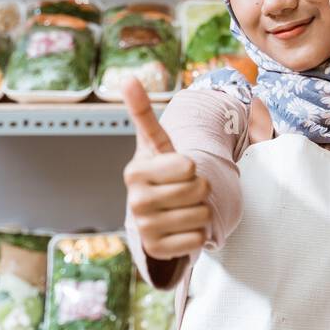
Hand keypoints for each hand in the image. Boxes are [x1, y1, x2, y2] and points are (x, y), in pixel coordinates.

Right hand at [123, 77, 211, 261]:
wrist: (155, 215)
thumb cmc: (161, 173)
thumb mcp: (155, 144)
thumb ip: (142, 113)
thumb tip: (126, 78)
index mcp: (135, 171)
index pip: (189, 166)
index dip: (192, 166)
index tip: (178, 169)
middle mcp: (135, 201)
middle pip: (199, 189)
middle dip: (201, 189)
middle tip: (184, 192)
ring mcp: (145, 228)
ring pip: (203, 215)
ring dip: (202, 212)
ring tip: (184, 210)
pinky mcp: (157, 251)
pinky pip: (198, 239)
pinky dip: (199, 235)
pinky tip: (183, 231)